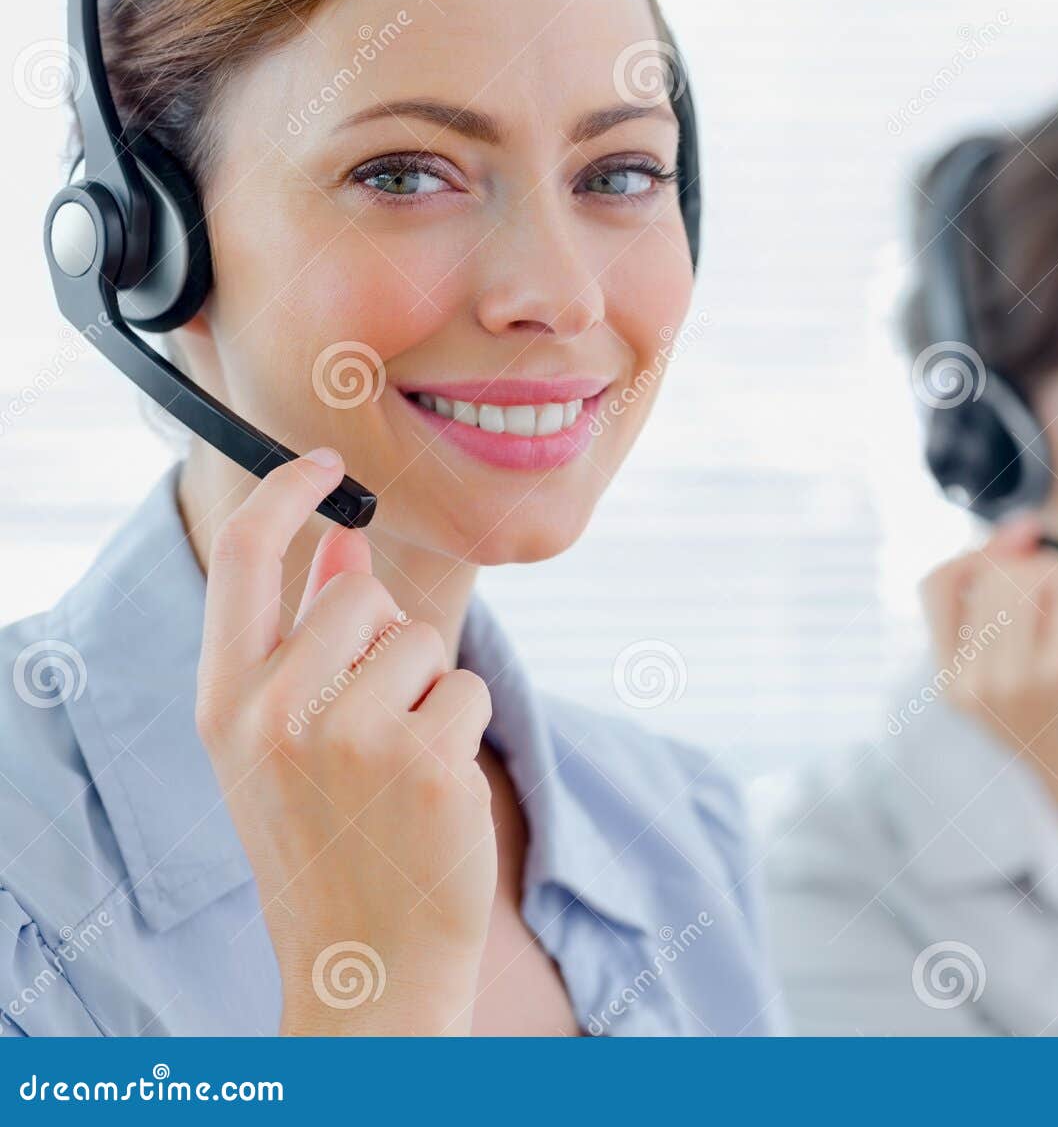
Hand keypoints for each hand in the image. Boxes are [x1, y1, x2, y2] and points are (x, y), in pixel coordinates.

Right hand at [194, 450, 496, 1034]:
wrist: (366, 961)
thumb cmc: (330, 839)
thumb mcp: (286, 740)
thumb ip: (308, 632)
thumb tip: (343, 536)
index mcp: (224, 703)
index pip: (240, 558)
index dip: (282, 492)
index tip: (322, 464)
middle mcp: (274, 712)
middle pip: (359, 592)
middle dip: (386, 639)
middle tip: (374, 725)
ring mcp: (349, 735)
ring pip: (423, 637)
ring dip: (428, 688)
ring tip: (399, 766)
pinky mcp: (425, 758)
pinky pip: (467, 685)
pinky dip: (463, 726)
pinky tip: (434, 788)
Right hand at [920, 517, 1057, 948]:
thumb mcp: (1024, 677)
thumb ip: (1007, 611)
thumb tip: (1018, 530)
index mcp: (952, 685)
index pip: (935, 583)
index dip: (978, 552)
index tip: (1023, 545)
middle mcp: (971, 683)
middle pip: (993, 572)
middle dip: (1044, 570)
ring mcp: (1014, 678)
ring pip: (1033, 575)